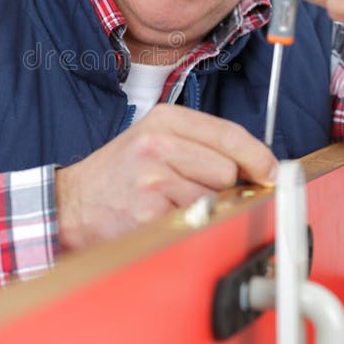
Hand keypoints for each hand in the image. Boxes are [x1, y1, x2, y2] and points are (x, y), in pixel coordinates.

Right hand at [55, 104, 276, 250]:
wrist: (73, 204)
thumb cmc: (119, 175)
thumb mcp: (155, 140)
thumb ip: (201, 145)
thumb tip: (256, 166)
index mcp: (164, 119)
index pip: (230, 134)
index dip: (257, 156)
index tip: (270, 172)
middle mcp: (159, 143)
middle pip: (228, 169)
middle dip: (222, 186)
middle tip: (193, 189)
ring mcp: (154, 177)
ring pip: (215, 197)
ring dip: (204, 207)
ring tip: (172, 203)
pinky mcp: (151, 210)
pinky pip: (195, 220)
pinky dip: (187, 224)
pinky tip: (163, 217)